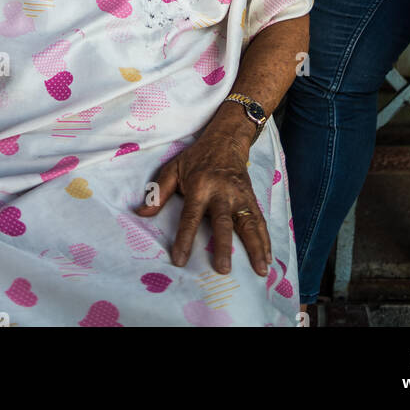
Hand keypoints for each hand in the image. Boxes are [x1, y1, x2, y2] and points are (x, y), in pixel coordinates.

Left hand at [135, 130, 271, 275]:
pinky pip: (259, 221)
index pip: (190, 216)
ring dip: (255, 247)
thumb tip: (140, 213)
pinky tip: (268, 258)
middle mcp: (222, 193)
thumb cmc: (196, 158)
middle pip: (222, 222)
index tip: (180, 260)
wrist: (226, 139)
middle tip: (223, 269)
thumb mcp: (173, 168)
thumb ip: (158, 192)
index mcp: (199, 186)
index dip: (184, 238)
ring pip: (248, 223)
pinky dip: (266, 240)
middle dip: (223, 246)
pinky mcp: (251, 198)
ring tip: (260, 270)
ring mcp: (239, 196)